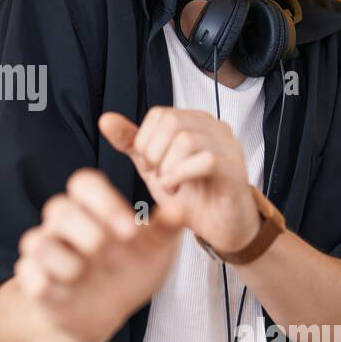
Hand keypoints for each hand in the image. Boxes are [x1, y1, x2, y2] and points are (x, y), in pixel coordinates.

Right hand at [12, 167, 182, 341]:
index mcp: (93, 209)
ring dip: (66, 260)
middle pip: (59, 208)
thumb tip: (180, 208)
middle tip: (113, 252)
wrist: (105, 313)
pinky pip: (28, 273)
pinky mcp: (34, 280)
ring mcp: (47, 252)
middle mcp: (64, 225)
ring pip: (37, 241)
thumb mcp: (154, 252)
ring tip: (87, 275)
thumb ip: (166, 230)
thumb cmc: (128, 271)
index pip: (84, 182)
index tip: (130, 231)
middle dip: (88, 231)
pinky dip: (46, 283)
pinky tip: (68, 290)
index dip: (104, 201)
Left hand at [98, 108, 260, 255]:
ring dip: (168, 167)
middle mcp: (214, 127)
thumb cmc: (190, 195)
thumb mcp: (153, 167)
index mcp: (194, 122)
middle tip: (157, 175)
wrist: (218, 228)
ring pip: (187, 139)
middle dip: (154, 153)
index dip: (145, 140)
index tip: (148, 165)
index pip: (160, 114)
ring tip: (169, 186)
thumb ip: (131, 143)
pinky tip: (175, 189)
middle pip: (171, 122)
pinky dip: (181, 175)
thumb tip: (106, 119)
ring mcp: (228, 146)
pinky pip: (206, 160)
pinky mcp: (234, 169)